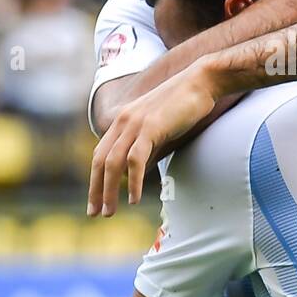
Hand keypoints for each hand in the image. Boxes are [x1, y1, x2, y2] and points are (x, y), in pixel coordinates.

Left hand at [87, 60, 218, 216]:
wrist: (201, 83)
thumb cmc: (185, 106)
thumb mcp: (160, 129)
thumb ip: (147, 148)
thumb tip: (140, 172)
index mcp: (123, 121)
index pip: (101, 154)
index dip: (95, 179)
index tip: (95, 200)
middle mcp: (123, 121)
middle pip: (101, 161)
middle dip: (96, 189)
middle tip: (95, 213)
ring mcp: (135, 123)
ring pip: (113, 163)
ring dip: (109, 191)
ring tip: (110, 211)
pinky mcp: (150, 127)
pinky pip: (135, 160)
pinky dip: (133, 182)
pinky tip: (134, 199)